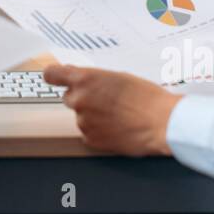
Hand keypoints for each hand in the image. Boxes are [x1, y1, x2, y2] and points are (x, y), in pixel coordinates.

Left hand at [43, 64, 178, 156]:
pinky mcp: (91, 139)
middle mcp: (79, 99)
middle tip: (105, 100)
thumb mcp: (117, 76)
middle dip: (83, 98)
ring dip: (93, 116)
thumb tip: (80, 80)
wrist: (161, 122)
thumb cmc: (145, 97)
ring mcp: (83, 121)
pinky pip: (88, 133)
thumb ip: (93, 78)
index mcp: (85, 79)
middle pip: (69, 98)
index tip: (54, 78)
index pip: (52, 75)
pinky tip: (116, 127)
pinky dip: (99, 131)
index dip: (54, 76)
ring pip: (81, 116)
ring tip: (117, 115)